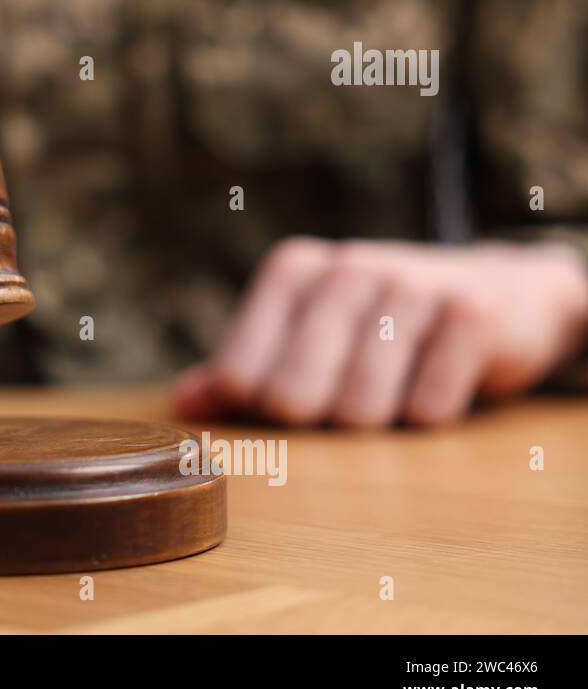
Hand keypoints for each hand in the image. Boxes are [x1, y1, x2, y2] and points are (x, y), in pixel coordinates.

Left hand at [172, 238, 587, 426]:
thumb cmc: (382, 325)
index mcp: (292, 269)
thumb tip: (184, 406)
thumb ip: (241, 370)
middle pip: (292, 399)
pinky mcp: (472, 313)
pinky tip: (440, 377)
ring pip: (360, 411)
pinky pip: (428, 410)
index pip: (237, 376)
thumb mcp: (306, 335)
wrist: (505, 293)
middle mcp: (345, 267)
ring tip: (397, 385)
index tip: (293, 398)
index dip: (261, 410)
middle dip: (319, 421)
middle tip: (349, 398)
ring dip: (380, 420)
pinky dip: (433, 414)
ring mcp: (410, 285)